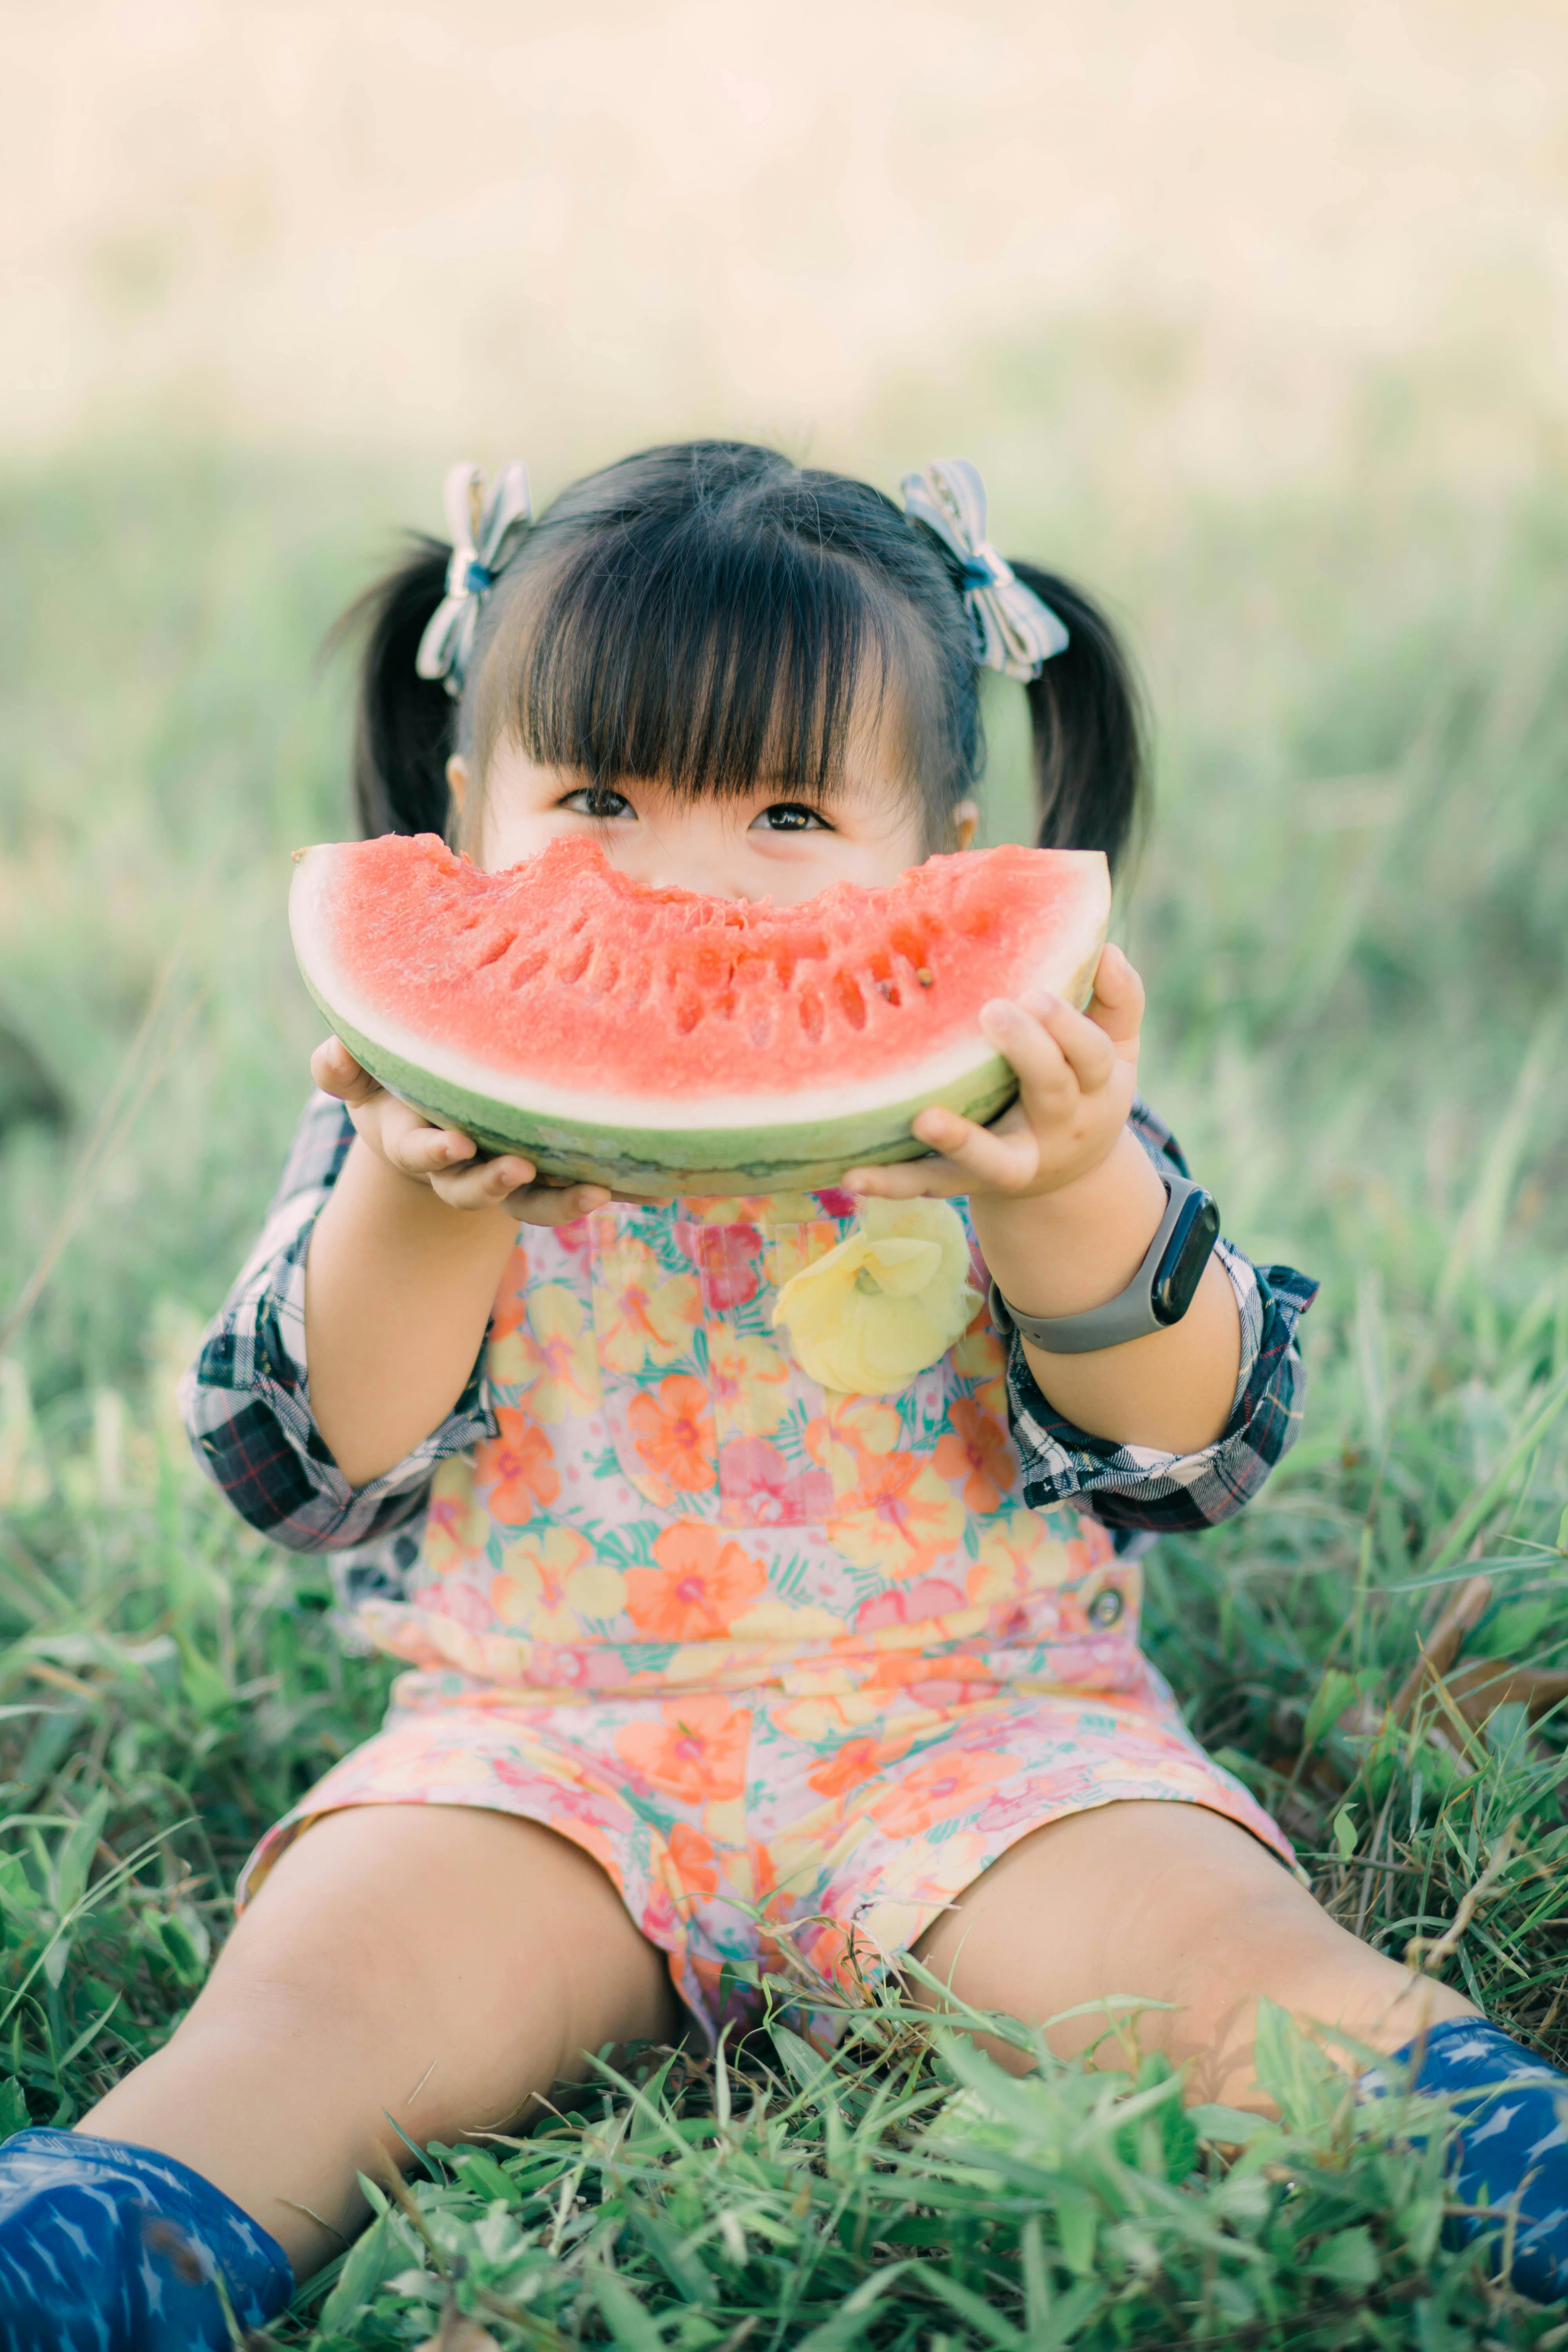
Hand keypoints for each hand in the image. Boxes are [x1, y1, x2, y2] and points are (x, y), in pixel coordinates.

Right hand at [311, 1038, 611, 1226]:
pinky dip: (616, 1188)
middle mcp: (462, 1167)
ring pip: (533, 1201)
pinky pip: (580, 1185)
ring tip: (599, 1191)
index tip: (454, 1141)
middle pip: (475, 1189)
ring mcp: (507, 1174)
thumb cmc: (395, 1080)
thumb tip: (333, 1053)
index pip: (420, 1150)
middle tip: (522, 1170)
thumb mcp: (363, 1072)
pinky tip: (657, 1186)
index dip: (434, 1150)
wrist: (435, 1107)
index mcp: (415, 1139)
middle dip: (496, 1183)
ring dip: (562, 1201)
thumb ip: (343, 1067)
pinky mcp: (551, 1174)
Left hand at [843, 944, 1144, 1201]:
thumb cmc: (1084, 1087)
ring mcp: (1014, 1162)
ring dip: (960, 1141)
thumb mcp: (1116, 1051)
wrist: (1072, 1176)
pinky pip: (930, 1186)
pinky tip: (852, 1177)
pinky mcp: (967, 1184)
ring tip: (925, 1119)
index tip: (1036, 993)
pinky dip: (893, 1183)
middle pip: (1052, 1092)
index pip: (1092, 1056)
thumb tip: (1108, 949)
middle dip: (1028, 1053)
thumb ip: (1119, 1001)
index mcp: (1096, 1088)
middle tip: (993, 1011)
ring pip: (992, 1160)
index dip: (1068, 1027)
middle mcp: (1059, 1129)